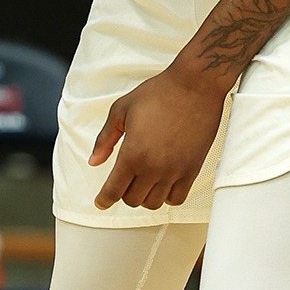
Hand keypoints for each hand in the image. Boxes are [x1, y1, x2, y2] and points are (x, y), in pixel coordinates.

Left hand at [88, 68, 225, 210]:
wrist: (194, 87)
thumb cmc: (158, 94)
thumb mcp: (121, 111)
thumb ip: (105, 139)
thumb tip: (94, 161)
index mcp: (133, 154)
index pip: (114, 190)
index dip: (104, 200)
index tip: (101, 203)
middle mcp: (154, 167)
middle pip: (133, 200)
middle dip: (123, 193)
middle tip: (123, 181)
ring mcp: (175, 171)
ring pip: (154, 203)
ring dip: (145, 196)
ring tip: (142, 181)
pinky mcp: (192, 170)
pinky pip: (177, 199)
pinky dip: (167, 197)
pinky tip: (162, 184)